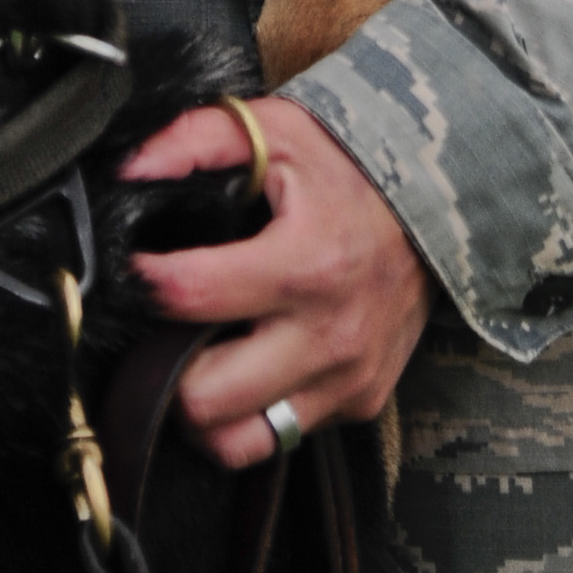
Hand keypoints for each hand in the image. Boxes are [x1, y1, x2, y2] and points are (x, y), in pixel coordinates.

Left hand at [119, 96, 432, 468]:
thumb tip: (130, 170)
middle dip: (166, 366)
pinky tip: (251, 363)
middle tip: (164, 329)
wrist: (442, 207)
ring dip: (205, 409)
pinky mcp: (359, 401)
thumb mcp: (277, 131)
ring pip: (239, 441)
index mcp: (304, 263)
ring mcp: (347, 378)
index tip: (137, 269)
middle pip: (205, 398)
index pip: (190, 297)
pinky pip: (282, 435)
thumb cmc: (350, 167)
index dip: (143, 283)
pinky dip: (253, 409)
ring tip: (198, 360)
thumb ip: (195, 140)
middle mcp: (328, 334)